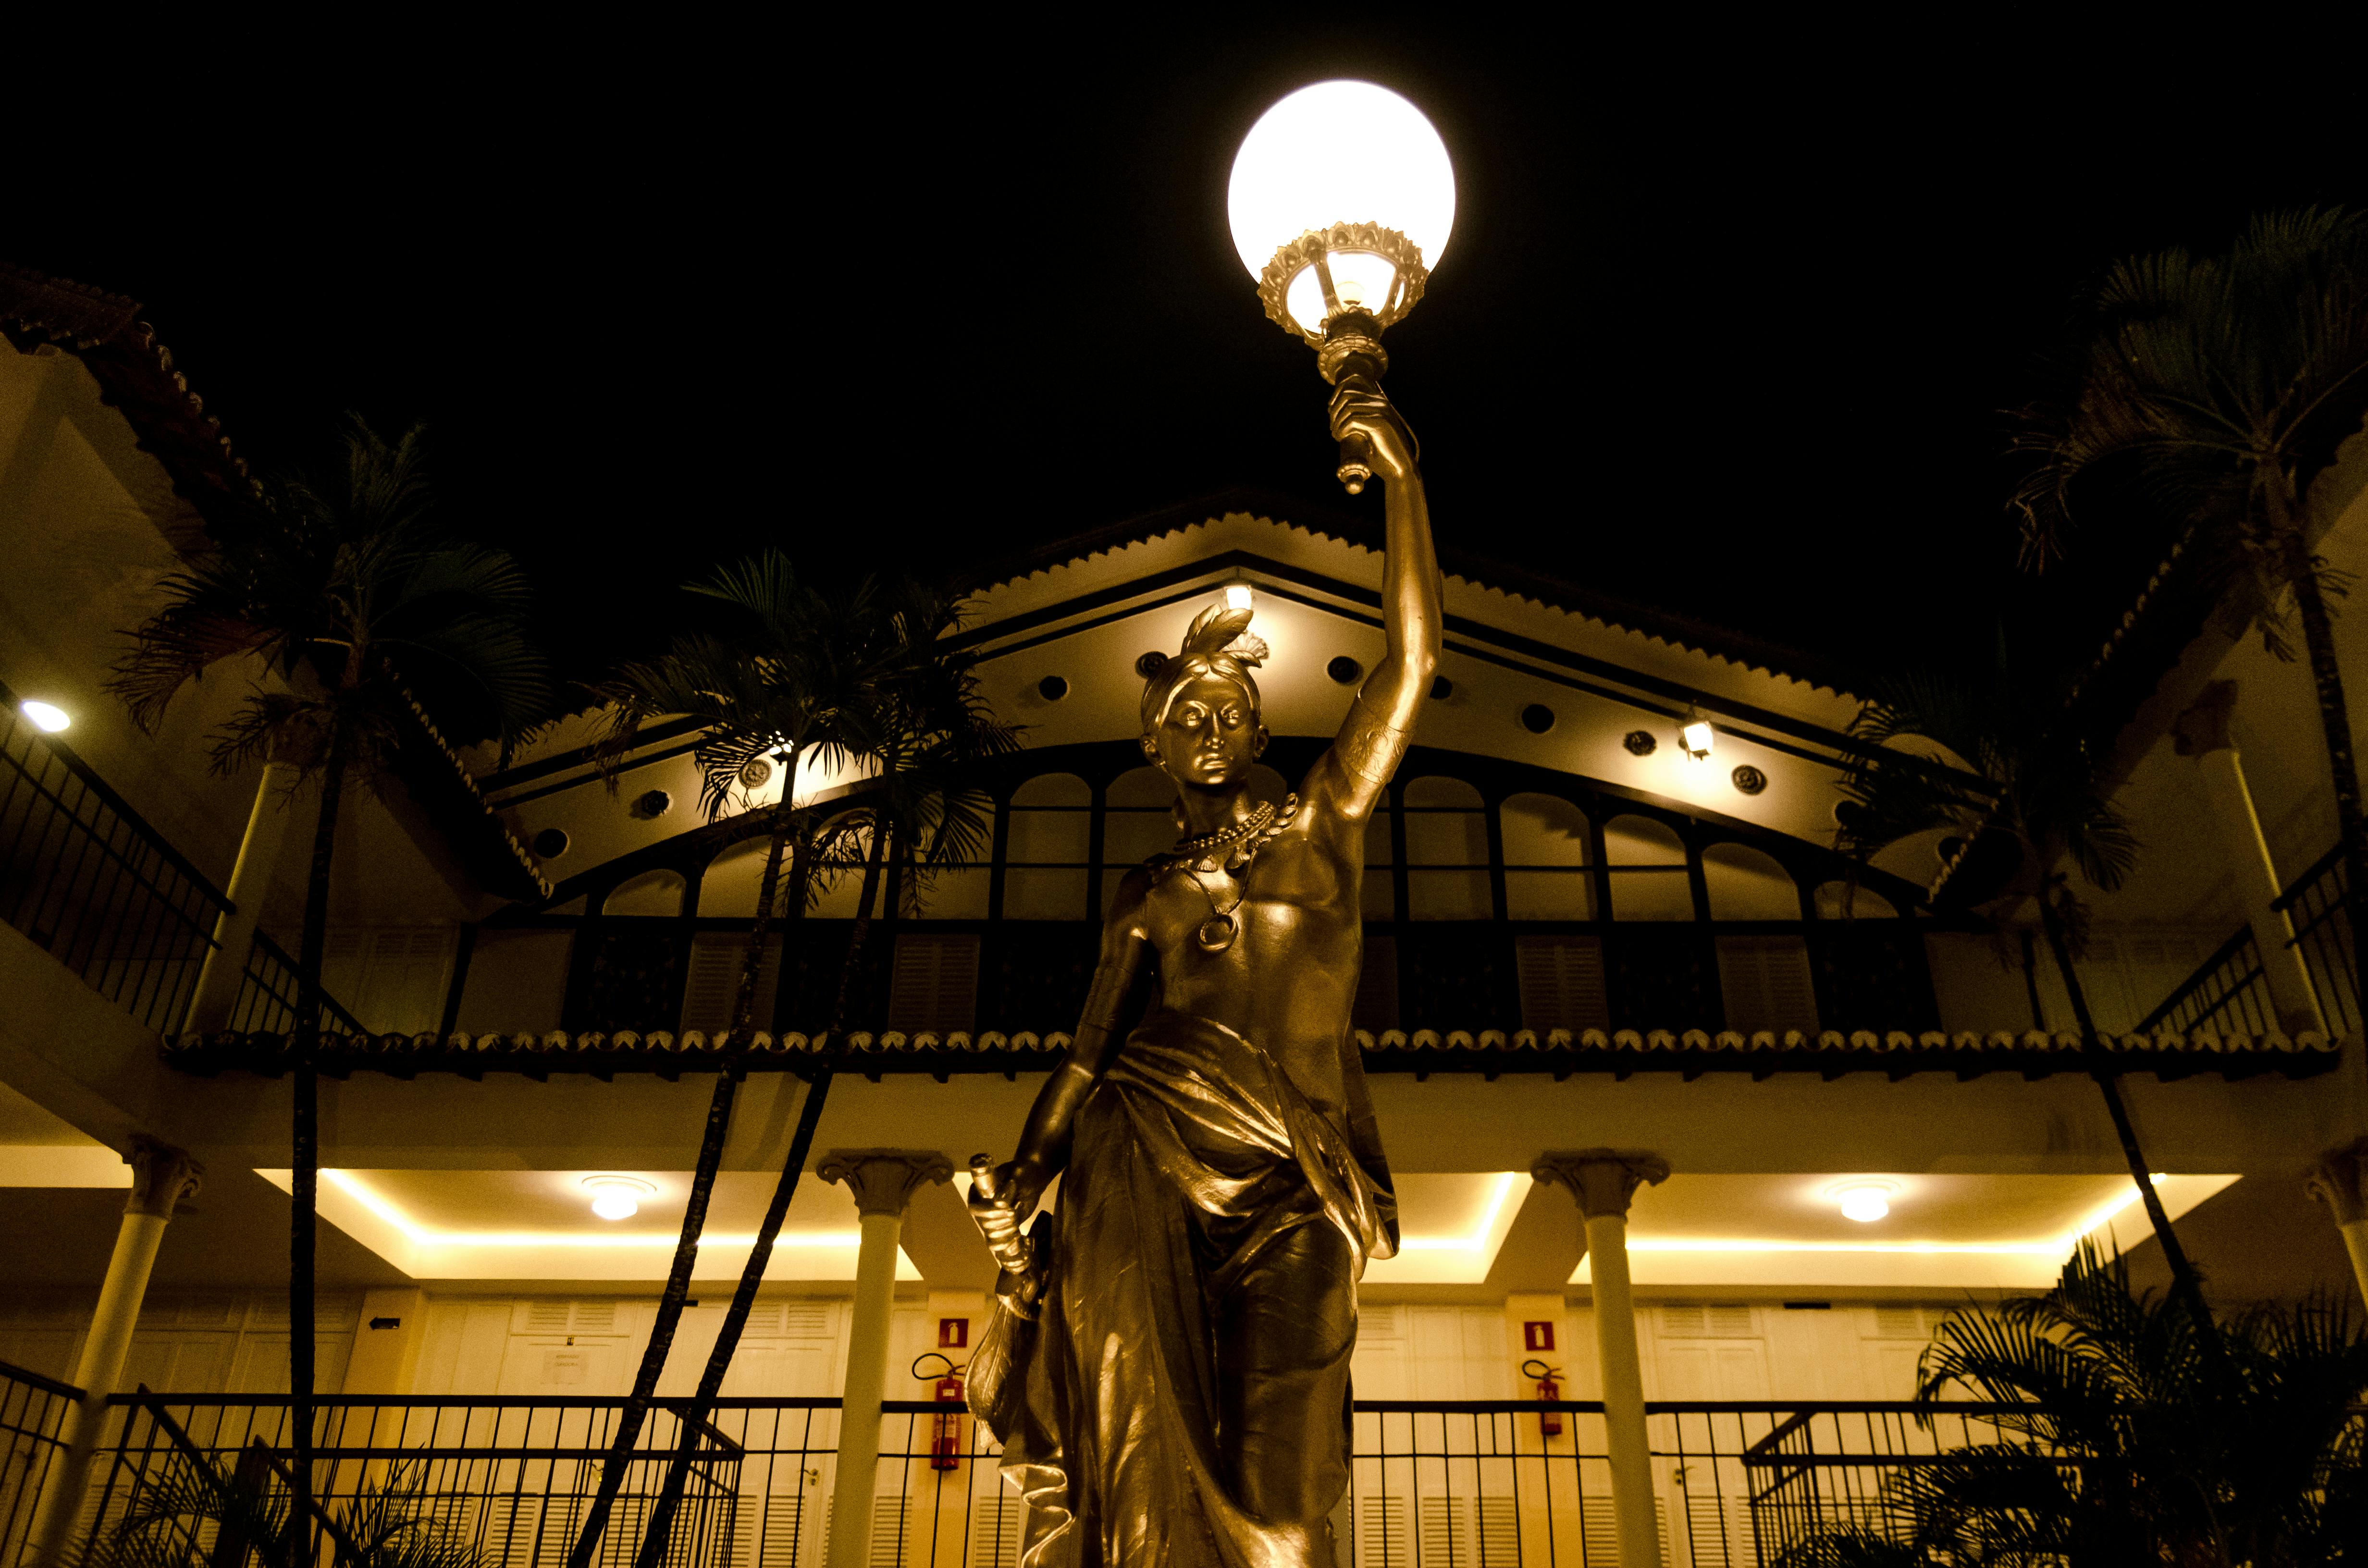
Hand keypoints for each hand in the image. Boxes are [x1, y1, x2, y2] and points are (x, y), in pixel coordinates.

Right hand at [967, 1155, 1041, 1277]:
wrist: (1032, 1179)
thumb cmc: (1023, 1173)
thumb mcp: (1017, 1176)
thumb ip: (1008, 1188)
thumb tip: (999, 1202)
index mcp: (978, 1192)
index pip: (976, 1209)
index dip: (991, 1213)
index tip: (1009, 1210)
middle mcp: (980, 1208)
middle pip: (985, 1226)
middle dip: (1003, 1224)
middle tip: (1016, 1213)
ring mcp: (990, 1220)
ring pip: (992, 1238)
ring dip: (1007, 1234)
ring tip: (1018, 1223)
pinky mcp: (1001, 1228)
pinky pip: (999, 1245)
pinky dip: (1008, 1247)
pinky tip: (1018, 1243)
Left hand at [1329, 381, 1417, 484]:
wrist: (1399, 468)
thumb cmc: (1381, 453)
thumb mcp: (1366, 432)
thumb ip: (1356, 420)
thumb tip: (1335, 414)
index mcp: (1378, 402)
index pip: (1351, 387)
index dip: (1336, 398)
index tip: (1330, 413)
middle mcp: (1381, 403)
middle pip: (1347, 395)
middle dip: (1335, 410)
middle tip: (1333, 428)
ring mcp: (1381, 412)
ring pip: (1348, 407)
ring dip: (1337, 421)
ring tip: (1336, 435)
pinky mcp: (1380, 423)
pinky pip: (1352, 420)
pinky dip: (1342, 429)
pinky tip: (1341, 437)